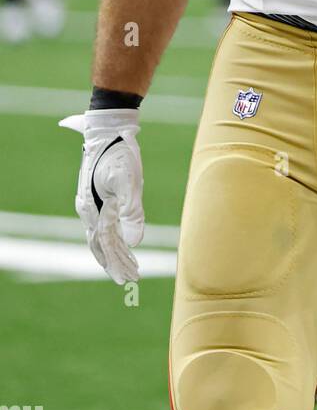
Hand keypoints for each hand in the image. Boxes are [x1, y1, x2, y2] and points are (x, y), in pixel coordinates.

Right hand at [59, 109, 143, 282]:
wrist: (109, 130)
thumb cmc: (120, 153)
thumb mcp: (129, 181)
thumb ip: (132, 212)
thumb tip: (135, 242)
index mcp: (94, 209)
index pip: (106, 245)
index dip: (117, 263)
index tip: (129, 279)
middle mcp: (89, 210)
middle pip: (101, 246)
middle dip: (115, 263)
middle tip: (130, 279)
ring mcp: (91, 204)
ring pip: (102, 237)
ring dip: (116, 253)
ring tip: (131, 266)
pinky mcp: (97, 197)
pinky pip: (104, 224)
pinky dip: (114, 238)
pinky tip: (124, 243)